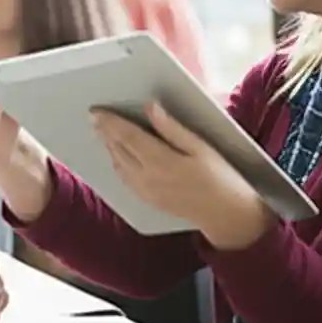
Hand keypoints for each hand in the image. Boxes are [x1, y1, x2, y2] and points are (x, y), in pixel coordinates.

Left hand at [92, 103, 274, 250]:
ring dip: (109, 147)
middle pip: (118, 150)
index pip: (126, 136)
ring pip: (118, 165)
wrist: (226, 215)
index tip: (96, 110)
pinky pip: (124, 179)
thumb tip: (150, 107)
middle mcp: (147, 178)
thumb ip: (171, 128)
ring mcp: (145, 192)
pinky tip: (117, 155)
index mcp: (160, 161)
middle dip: (105, 132)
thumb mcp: (200, 147)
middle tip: (95, 117)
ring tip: (103, 132)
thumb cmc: (219, 177)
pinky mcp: (148, 200)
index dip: (110, 122)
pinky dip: (117, 163)